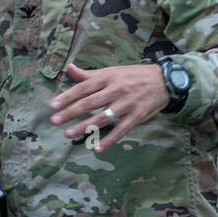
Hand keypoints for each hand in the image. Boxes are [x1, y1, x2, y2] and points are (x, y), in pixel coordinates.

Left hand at [49, 62, 168, 152]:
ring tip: (69, 134)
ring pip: (103, 118)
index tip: (53, 106)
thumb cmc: (133, 76)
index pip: (84, 87)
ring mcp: (127, 104)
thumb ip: (89, 74)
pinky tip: (97, 148)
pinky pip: (121, 130)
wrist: (164, 81)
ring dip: (85, 127)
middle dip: (71, 113)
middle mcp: (116, 90)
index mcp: (108, 77)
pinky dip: (109, 140)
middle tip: (55, 121)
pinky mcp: (137, 117)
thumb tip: (69, 68)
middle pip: (90, 103)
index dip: (68, 96)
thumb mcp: (111, 71)